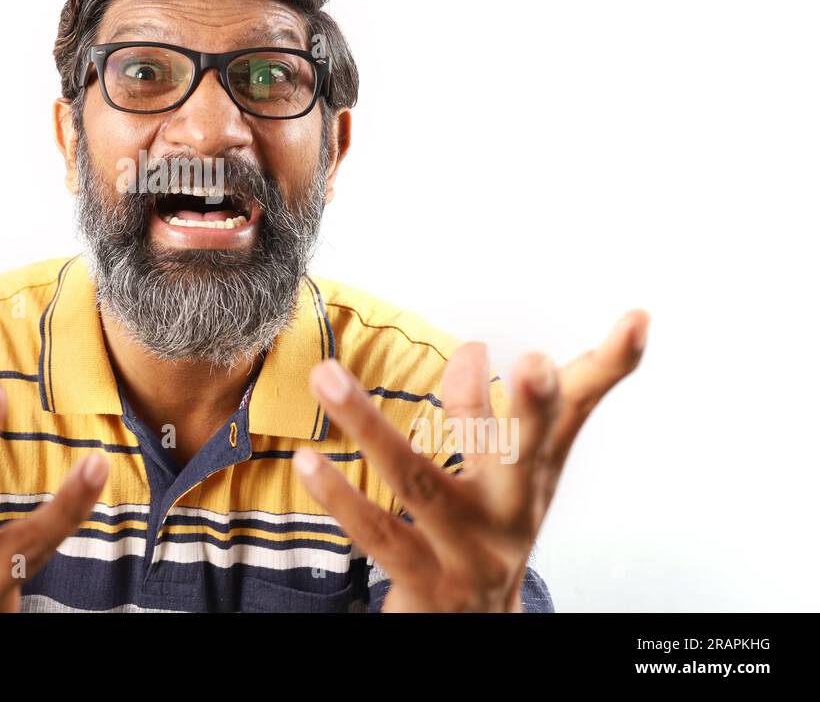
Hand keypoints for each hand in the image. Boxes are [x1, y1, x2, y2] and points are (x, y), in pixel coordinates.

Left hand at [294, 309, 648, 611]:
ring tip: (326, 377)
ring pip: (422, 484)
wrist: (477, 623)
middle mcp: (513, 509)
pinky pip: (380, 535)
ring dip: (370, 427)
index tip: (634, 319)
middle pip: (523, 455)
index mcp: (535, 470)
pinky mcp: (427, 582)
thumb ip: (514, 404)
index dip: (607, 365)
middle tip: (533, 363)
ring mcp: (471, 550)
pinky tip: (308, 461)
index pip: (575, 410)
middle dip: (530, 410)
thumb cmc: (496, 526)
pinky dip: (342, 499)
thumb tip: (519, 338)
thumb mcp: (520, 467)